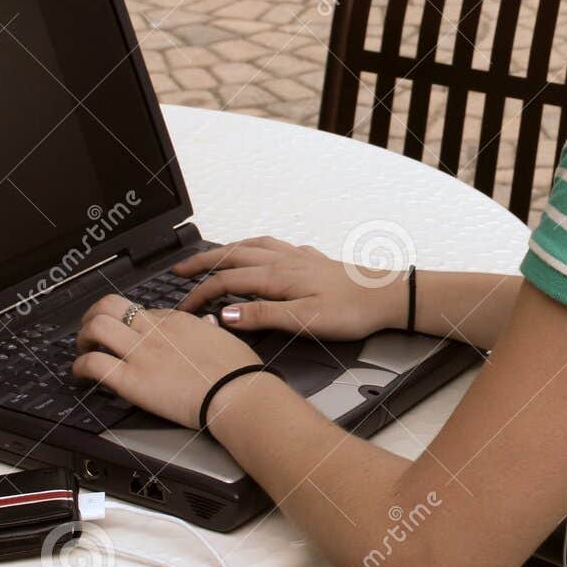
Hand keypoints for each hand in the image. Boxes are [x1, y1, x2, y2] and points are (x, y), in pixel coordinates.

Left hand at [74, 294, 264, 428]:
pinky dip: (79, 367)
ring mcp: (141, 353)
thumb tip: (208, 323)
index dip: (127, 321)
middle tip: (91, 331)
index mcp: (177, 320)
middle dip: (93, 315)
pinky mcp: (132, 380)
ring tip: (84, 349)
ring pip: (96, 327)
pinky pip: (93, 363)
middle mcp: (155, 331)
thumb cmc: (237, 372)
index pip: (140, 310)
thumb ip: (210, 329)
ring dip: (83, 337)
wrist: (237, 395)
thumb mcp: (226, 338)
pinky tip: (81, 375)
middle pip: (110, 305)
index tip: (126, 333)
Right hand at [170, 236, 405, 341]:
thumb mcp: (304, 320)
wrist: (387, 295)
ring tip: (211, 256)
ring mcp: (298, 257)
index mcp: (278, 276)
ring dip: (227, 250)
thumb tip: (225, 314)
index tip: (184, 308)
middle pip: (234, 255)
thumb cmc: (352, 310)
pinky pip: (274, 245)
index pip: (227, 282)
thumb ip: (263, 316)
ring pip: (253, 246)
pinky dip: (256, 246)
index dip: (201, 294)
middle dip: (203, 262)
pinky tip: (261, 252)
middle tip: (180, 270)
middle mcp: (284, 260)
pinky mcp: (312, 260)